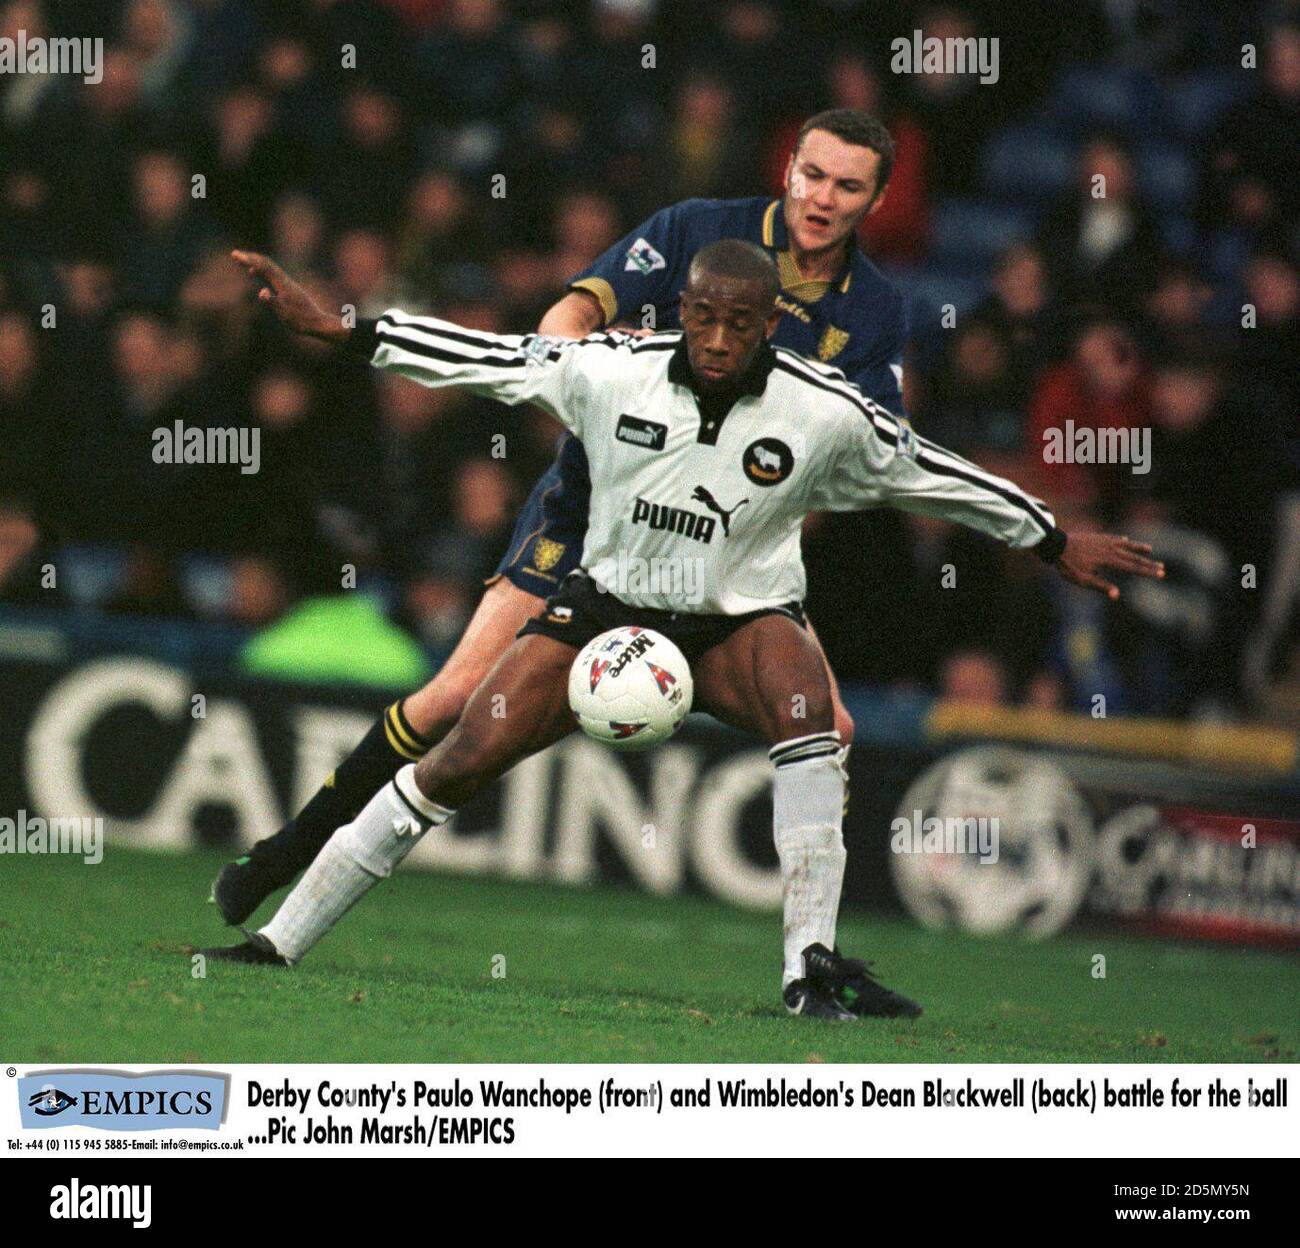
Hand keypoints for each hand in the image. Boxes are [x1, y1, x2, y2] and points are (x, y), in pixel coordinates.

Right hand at [231, 250, 346, 342]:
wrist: (317, 323)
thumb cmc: (300, 320)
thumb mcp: (284, 314)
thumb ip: (272, 302)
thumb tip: (262, 292)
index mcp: (283, 285)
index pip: (264, 267)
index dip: (249, 260)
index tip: (235, 256)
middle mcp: (285, 281)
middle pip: (266, 264)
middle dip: (249, 258)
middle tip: (234, 254)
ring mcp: (287, 284)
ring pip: (269, 268)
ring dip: (254, 262)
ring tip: (241, 261)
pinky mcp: (288, 288)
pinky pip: (272, 274)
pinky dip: (261, 270)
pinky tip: (255, 273)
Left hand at [1056, 532, 1164, 598]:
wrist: (1056, 544)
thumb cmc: (1068, 565)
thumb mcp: (1082, 580)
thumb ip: (1100, 586)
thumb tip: (1117, 595)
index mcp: (1109, 561)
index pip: (1133, 567)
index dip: (1147, 571)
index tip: (1160, 574)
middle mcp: (1110, 549)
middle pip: (1133, 557)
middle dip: (1148, 563)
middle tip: (1162, 568)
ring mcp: (1104, 542)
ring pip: (1125, 545)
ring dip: (1138, 548)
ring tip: (1149, 550)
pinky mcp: (1097, 538)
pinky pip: (1112, 538)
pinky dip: (1121, 540)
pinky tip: (1125, 540)